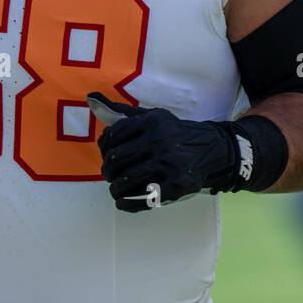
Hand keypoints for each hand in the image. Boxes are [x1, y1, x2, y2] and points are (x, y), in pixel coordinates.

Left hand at [88, 93, 247, 212]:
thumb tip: (91, 99)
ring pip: (125, 181)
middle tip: (110, 174)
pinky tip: (124, 201)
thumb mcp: (152, 117)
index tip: (108, 154)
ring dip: (115, 188)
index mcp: (151, 123)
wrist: (211, 150)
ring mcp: (168, 165)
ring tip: (116, 188)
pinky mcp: (175, 186)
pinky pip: (141, 199)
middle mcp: (159, 142)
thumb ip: (121, 113)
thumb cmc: (174, 133)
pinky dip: (126, 203)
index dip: (104, 148)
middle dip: (108, 170)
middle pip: (116, 160)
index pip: (112, 137)